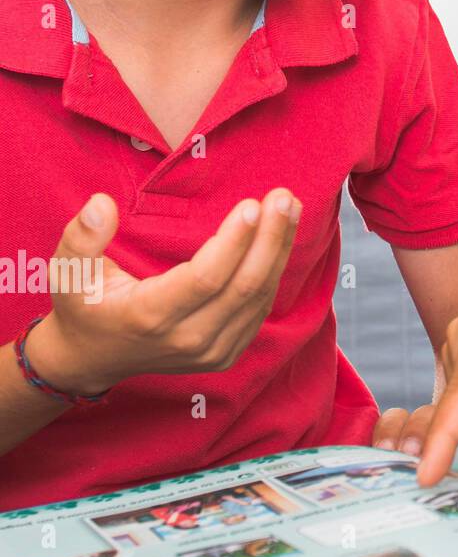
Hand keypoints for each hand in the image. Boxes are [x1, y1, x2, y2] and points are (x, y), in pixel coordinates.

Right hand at [26, 188, 302, 397]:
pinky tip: (280, 237)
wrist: (93, 359)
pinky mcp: (226, 353)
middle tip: (284, 197)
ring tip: (289, 208)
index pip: (206, 278)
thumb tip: (102, 204)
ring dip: (279, 250)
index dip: (234, 242)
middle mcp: (187, 340)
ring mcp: (211, 352)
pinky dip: (275, 271)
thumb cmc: (84, 306)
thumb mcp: (68, 273)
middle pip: (244, 287)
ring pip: (260, 298)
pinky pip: (260, 309)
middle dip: (270, 238)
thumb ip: (81, 238)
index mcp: (150, 316)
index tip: (252, 204)